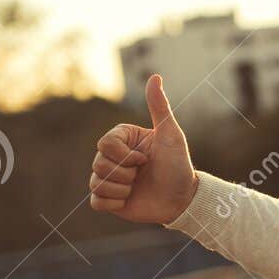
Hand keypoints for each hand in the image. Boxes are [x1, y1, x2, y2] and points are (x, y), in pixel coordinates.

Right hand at [88, 74, 198, 224]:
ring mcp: (108, 178)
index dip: (125, 155)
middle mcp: (112, 157)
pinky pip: (96, 202)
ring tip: (137, 187)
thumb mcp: (171, 135)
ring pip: (96, 183)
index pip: (105, 144)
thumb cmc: (178, 165)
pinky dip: (114, 202)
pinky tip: (130, 200)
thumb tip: (155, 76)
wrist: (183, 199)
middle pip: (98, 164)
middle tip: (142, 175)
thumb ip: (159, 107)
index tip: (145, 159)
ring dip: (122, 189)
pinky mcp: (108, 199)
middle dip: (125, 173)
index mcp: (122, 139)